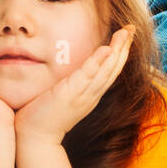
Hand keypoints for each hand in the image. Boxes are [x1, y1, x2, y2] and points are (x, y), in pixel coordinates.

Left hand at [13, 26, 134, 145]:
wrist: (34, 139)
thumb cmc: (43, 118)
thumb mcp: (63, 98)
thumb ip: (71, 86)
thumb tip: (70, 73)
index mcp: (91, 95)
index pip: (110, 71)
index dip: (120, 53)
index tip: (126, 36)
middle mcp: (92, 95)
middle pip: (114, 68)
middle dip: (124, 47)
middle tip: (132, 28)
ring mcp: (83, 95)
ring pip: (106, 70)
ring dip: (118, 50)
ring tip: (126, 33)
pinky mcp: (70, 94)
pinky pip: (88, 75)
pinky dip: (98, 62)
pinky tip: (106, 48)